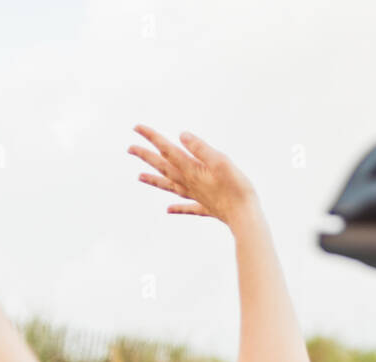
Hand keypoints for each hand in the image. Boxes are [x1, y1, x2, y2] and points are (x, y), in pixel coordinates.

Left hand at [129, 125, 258, 227]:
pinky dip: (177, 208)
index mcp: (191, 170)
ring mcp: (196, 196)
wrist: (245, 217)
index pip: (167, 150)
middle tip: (130, 148)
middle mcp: (189, 183)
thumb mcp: (220, 161)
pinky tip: (168, 210)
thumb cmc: (236, 188)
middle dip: (146, 156)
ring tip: (139, 177)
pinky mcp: (207, 207)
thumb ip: (200, 148)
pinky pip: (187, 207)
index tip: (136, 128)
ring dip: (154, 180)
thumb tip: (181, 136)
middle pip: (163, 168)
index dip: (152, 138)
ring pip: (170, 186)